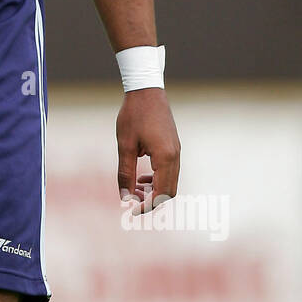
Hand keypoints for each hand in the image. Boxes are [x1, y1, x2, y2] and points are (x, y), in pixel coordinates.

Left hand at [116, 88, 179, 213]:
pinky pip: (169, 171)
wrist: (146, 90)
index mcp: (165, 158)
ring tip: (134, 188)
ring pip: (170, 182)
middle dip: (151, 201)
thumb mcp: (125, 146)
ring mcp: (176, 151)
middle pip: (169, 192)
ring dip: (154, 190)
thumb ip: (125, 173)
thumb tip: (125, 197)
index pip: (160, 194)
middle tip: (132, 202)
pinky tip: (141, 176)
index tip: (131, 211)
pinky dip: (157, 179)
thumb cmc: (134, 115)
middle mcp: (175, 156)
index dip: (147, 206)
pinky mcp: (173, 146)